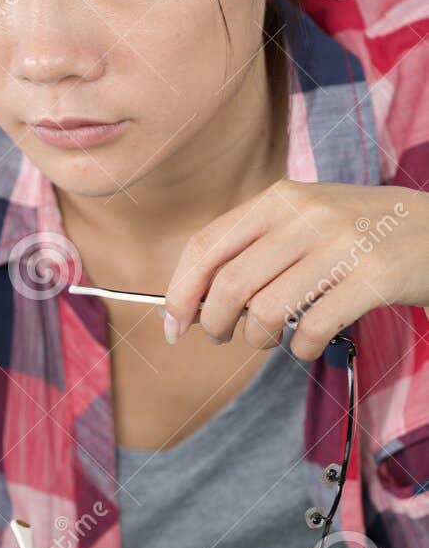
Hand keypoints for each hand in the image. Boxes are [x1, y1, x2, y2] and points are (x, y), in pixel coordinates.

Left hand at [164, 180, 428, 358]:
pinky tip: (307, 345)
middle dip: (215, 323)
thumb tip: (188, 302)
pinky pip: (312, 329)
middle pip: (230, 285)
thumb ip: (248, 249)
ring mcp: (342, 245)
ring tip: (269, 338)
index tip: (173, 325)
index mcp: (280, 198)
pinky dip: (301, 349)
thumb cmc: (355, 234)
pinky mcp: (374, 277)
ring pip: (266, 311)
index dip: (179, 292)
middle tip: (223, 335)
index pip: (206, 246)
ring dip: (257, 339)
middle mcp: (307, 215)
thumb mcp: (301, 220)